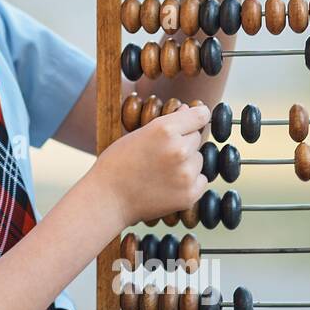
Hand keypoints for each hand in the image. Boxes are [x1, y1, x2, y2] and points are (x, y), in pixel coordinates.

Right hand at [90, 103, 211, 225]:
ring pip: (199, 160)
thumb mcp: (137, 134)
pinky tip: (169, 183)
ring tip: (162, 171)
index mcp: (165, 129)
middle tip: (162, 153)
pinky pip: (201, 180)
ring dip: (187, 162)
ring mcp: (186, 173)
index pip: (201, 115)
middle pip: (198, 137)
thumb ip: (166, 123)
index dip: (197, 116)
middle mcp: (180, 149)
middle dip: (185, 141)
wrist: (108, 198)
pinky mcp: (190, 194)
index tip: (196, 119)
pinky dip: (190, 181)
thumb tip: (190, 110)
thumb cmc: (117, 163)